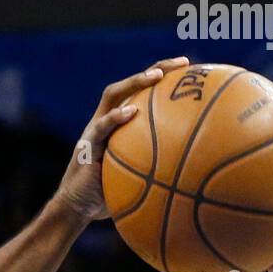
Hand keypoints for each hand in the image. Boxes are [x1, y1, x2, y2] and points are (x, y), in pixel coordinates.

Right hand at [56, 57, 190, 222]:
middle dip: (157, 69)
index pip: (143, 93)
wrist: (77, 207)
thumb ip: (157, 170)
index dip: (165, 78)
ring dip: (135, 82)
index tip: (190, 69)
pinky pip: (101, 127)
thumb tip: (195, 175)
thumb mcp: (138, 179)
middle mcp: (108, 119)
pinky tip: (131, 112)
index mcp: (120, 124)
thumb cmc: (109, 195)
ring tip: (156, 77)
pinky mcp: (87, 144)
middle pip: (131, 84)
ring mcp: (95, 129)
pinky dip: (116, 118)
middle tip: (181, 64)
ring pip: (113, 95)